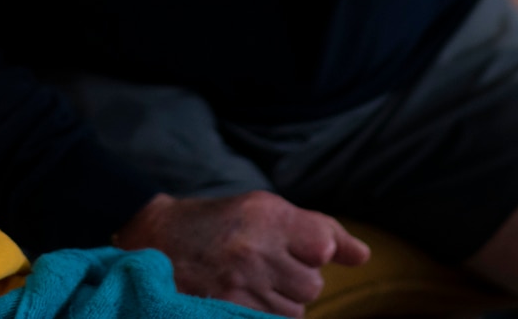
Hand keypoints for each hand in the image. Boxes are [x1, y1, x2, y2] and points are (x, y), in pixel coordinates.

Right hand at [114, 191, 371, 315]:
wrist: (154, 239)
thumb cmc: (220, 223)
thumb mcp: (265, 210)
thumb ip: (318, 229)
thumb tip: (364, 256)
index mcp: (266, 216)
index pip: (324, 244)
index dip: (316, 251)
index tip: (298, 248)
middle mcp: (254, 251)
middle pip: (312, 285)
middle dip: (297, 279)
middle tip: (266, 266)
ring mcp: (239, 286)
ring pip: (295, 310)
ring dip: (281, 301)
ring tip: (252, 282)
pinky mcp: (227, 311)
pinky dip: (266, 314)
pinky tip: (247, 298)